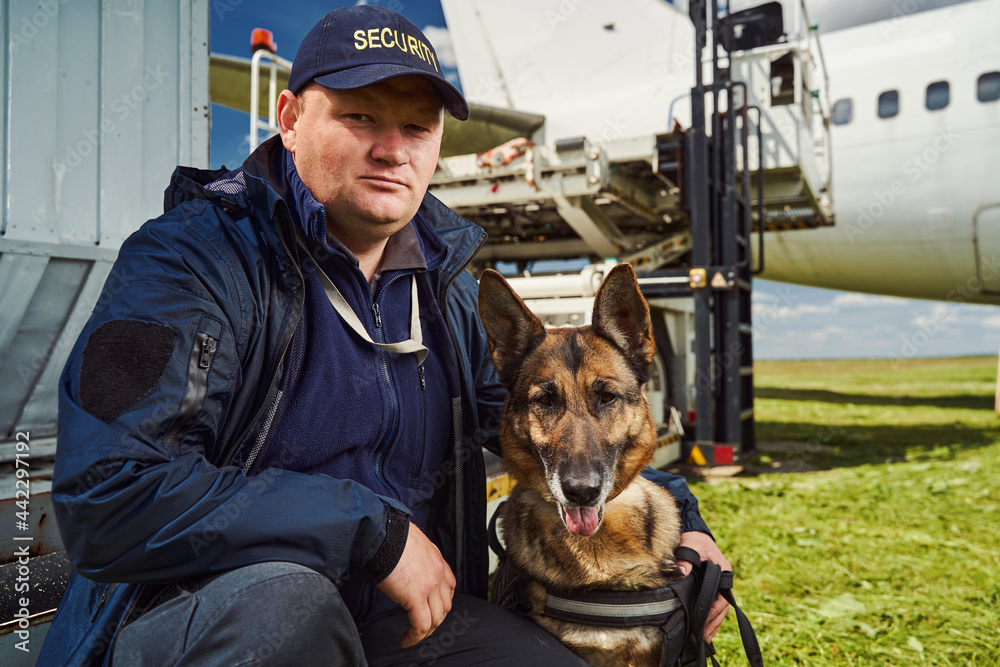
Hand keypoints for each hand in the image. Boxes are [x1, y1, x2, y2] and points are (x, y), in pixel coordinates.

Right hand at [376, 523, 455, 647]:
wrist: (382, 533)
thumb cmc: (389, 534)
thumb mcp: (410, 543)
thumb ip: (413, 555)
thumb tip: (401, 562)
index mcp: (436, 559)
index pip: (449, 585)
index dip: (441, 600)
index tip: (431, 607)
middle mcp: (438, 573)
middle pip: (445, 605)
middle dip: (435, 618)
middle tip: (421, 625)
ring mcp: (430, 586)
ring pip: (436, 618)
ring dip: (425, 631)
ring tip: (412, 637)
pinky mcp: (416, 597)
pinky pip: (421, 625)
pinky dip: (415, 636)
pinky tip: (405, 640)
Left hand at [677, 531, 731, 642]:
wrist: (692, 532)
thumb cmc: (692, 538)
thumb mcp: (690, 545)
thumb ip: (686, 558)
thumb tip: (683, 572)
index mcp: (723, 570)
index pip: (722, 596)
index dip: (714, 610)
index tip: (703, 620)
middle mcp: (723, 579)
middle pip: (722, 607)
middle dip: (713, 623)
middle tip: (703, 638)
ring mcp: (718, 584)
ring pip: (719, 609)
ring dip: (712, 623)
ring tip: (704, 639)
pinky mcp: (710, 586)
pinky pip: (713, 605)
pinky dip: (710, 617)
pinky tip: (704, 629)